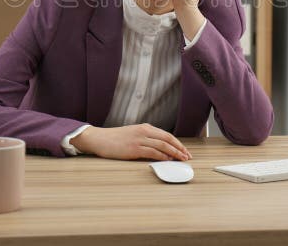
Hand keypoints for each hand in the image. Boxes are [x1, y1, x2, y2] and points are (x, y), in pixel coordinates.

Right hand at [70, 124, 192, 160]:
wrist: (99, 139)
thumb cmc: (115, 139)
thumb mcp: (133, 134)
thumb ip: (146, 139)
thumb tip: (160, 149)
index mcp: (145, 128)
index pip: (166, 135)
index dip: (178, 143)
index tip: (185, 150)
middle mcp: (144, 132)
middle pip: (167, 139)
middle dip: (179, 148)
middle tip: (187, 156)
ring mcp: (139, 140)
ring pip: (162, 146)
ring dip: (174, 153)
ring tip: (181, 159)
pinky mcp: (134, 148)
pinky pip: (152, 152)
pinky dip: (162, 156)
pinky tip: (168, 160)